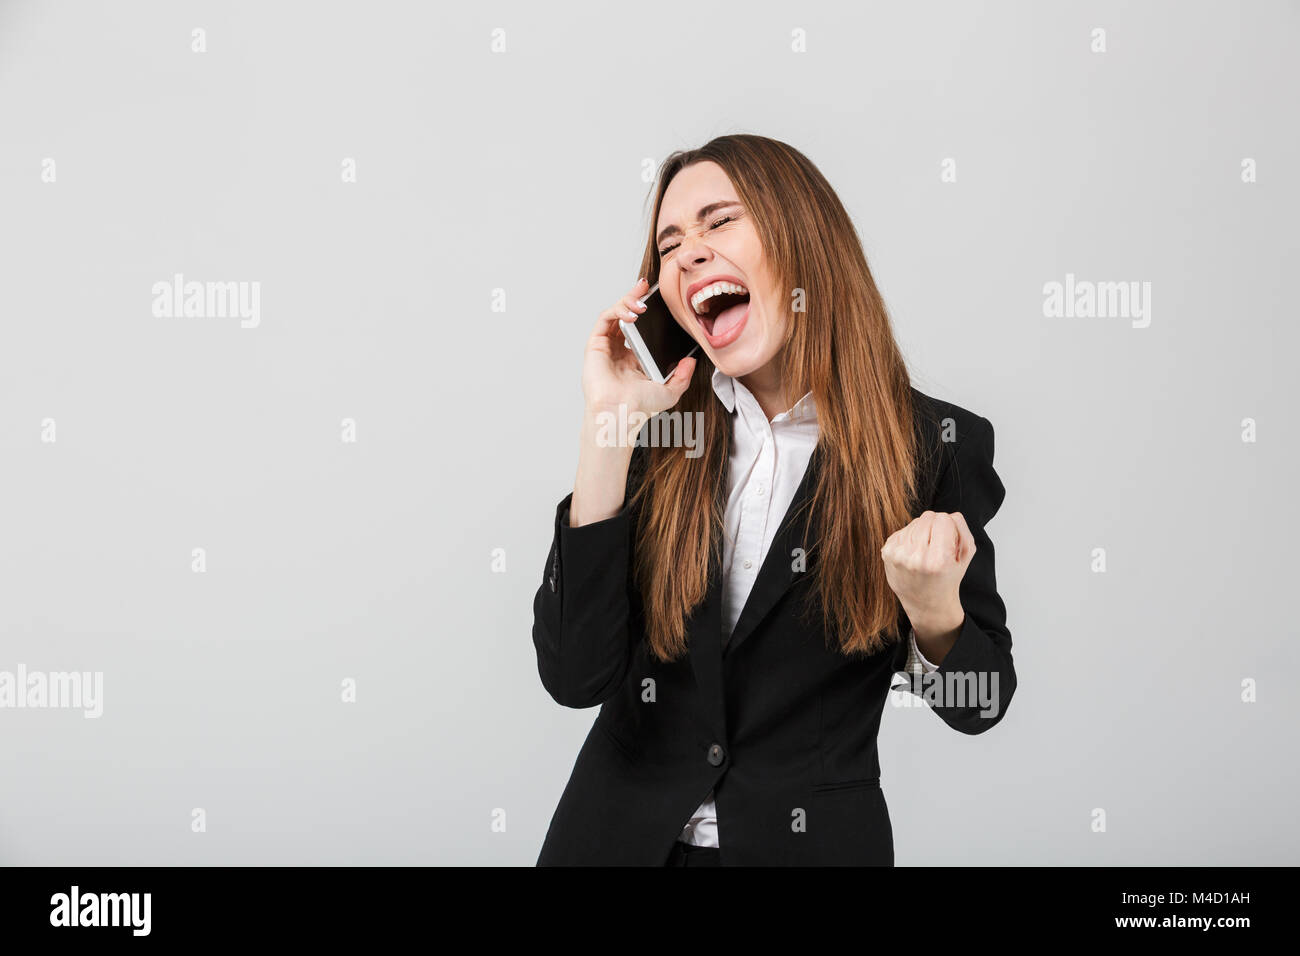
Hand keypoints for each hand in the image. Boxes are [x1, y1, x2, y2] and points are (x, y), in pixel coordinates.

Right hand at [582, 278, 696, 425]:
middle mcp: (618, 351)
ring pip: (615, 314)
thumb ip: (682, 376)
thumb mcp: (671, 391)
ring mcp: (606, 347)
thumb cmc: (640, 407)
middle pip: (626, 315)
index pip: (640, 328)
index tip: (658, 300)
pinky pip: (605, 319)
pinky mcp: (595, 344)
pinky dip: (618, 309)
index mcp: (633, 359)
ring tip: (641, 302)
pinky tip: (631, 311)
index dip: (646, 311)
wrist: (622, 412)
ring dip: (627, 302)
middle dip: (635, 297)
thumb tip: (691, 361)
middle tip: (645, 286)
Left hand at [880, 511, 973, 633]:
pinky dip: (910, 538)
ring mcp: (898, 555)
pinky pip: (902, 530)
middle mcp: (916, 557)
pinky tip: (914, 554)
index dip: (949, 527)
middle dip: (935, 527)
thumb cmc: (947, 578)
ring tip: (926, 552)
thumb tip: (949, 515)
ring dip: (922, 532)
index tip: (949, 541)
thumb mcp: (965, 557)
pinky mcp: (887, 553)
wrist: (926, 603)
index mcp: (938, 560)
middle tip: (937, 546)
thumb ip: (962, 530)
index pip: (944, 518)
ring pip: (914, 522)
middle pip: (927, 517)